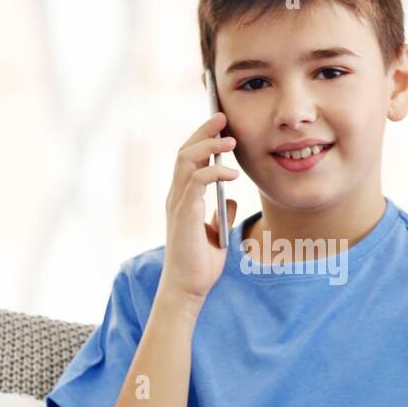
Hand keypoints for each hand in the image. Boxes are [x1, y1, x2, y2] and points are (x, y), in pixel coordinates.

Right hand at [158, 109, 239, 305]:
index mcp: (182, 199)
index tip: (220, 125)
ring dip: (208, 145)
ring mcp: (177, 204)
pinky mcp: (184, 214)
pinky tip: (232, 173)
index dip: (202, 138)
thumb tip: (230, 200)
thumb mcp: (216, 234)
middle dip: (203, 131)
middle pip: (184, 151)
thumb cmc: (199, 265)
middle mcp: (175, 196)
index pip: (187, 158)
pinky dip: (214, 171)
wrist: (188, 289)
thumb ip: (219, 214)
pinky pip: (196, 181)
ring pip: (186, 160)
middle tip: (223, 117)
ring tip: (230, 140)